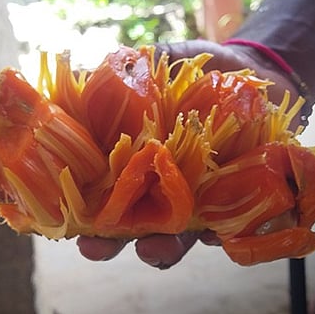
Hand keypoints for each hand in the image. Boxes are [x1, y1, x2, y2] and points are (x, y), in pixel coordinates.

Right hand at [74, 39, 300, 268]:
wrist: (252, 71)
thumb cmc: (193, 69)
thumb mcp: (150, 62)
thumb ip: (119, 72)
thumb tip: (79, 70)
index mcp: (126, 155)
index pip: (94, 188)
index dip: (76, 207)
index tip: (62, 220)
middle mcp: (154, 182)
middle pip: (124, 221)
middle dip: (107, 240)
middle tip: (93, 249)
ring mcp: (191, 197)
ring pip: (170, 234)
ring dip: (159, 249)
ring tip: (153, 251)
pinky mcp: (231, 201)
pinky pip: (222, 226)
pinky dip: (215, 235)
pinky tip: (208, 236)